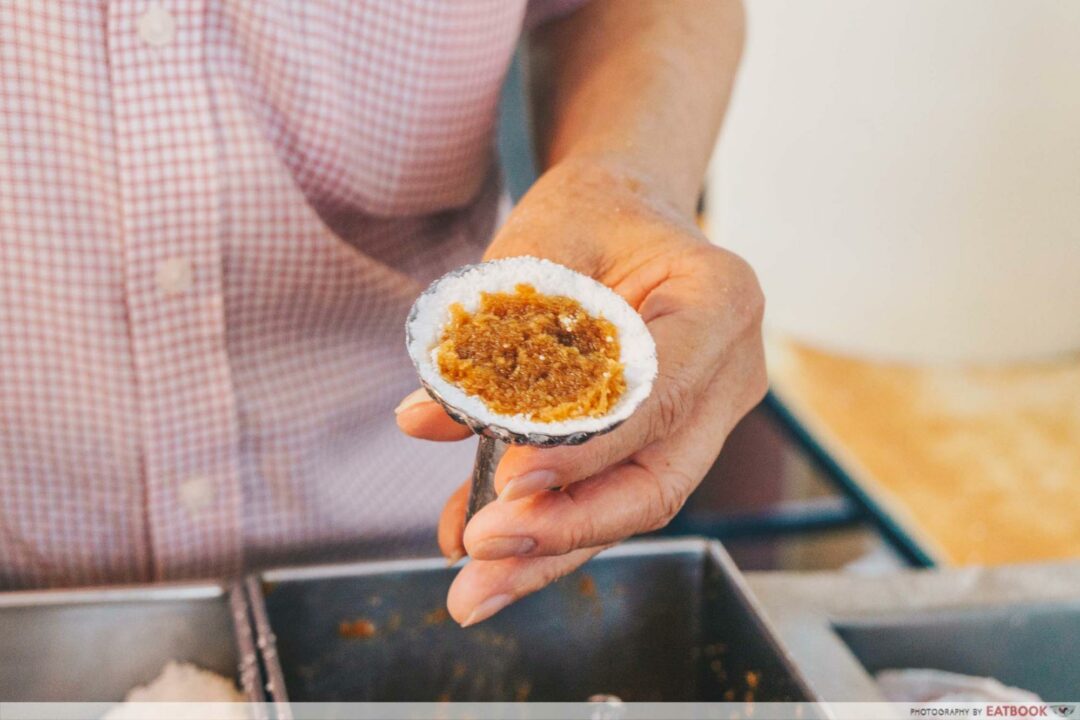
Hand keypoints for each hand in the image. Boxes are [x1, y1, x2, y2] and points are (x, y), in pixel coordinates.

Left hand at [395, 158, 765, 625]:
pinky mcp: (669, 441)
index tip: (510, 483)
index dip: (585, 452)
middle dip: (565, 531)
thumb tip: (424, 422)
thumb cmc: (590, 214)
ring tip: (474, 590)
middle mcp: (730, 371)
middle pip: (658, 480)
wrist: (627, 210)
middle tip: (480, 562)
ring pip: (634, 505)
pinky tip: (488, 553)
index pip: (657, 396)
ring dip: (550, 553)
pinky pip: (611, 495)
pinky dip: (549, 529)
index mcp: (720, 300)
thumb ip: (492, 336)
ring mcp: (708, 415)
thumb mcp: (538, 250)